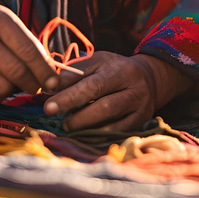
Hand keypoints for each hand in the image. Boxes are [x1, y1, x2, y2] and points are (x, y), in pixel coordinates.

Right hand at [0, 1, 59, 103]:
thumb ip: (22, 38)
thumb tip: (47, 67)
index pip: (28, 51)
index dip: (45, 71)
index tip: (54, 81)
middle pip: (17, 73)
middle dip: (34, 84)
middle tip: (39, 86)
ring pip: (2, 89)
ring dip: (15, 91)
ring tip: (16, 83)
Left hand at [43, 51, 192, 131]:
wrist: (149, 77)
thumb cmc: (114, 68)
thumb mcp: (96, 62)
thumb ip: (74, 73)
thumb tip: (49, 87)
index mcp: (121, 70)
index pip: (93, 85)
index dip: (69, 97)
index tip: (49, 106)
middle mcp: (134, 89)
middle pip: (104, 106)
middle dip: (76, 115)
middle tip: (55, 118)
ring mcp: (141, 107)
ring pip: (112, 122)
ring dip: (86, 127)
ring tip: (67, 125)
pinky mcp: (142, 122)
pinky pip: (118, 133)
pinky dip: (98, 135)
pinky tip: (83, 134)